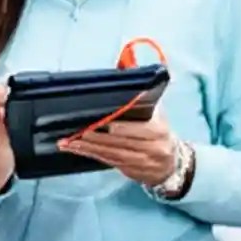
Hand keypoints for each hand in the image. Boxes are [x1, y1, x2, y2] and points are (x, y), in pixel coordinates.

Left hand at [59, 100, 175, 186]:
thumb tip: (128, 69)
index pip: (137, 129)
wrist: (172, 164)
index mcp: (158, 131)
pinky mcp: (129, 171)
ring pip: (111, 154)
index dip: (120, 127)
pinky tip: (75, 149)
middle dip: (97, 138)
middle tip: (78, 132)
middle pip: (120, 143)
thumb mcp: (158, 114)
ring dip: (88, 148)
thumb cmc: (160, 133)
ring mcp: (140, 162)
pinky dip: (90, 154)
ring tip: (68, 142)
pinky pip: (107, 161)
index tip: (102, 123)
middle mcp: (152, 148)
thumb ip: (143, 97)